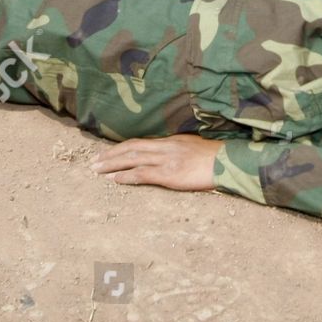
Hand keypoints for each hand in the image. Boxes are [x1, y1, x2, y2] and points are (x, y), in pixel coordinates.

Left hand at [92, 135, 221, 190]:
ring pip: (133, 159)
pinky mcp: (170, 174)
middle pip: (131, 148)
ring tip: (96, 171)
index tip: (106, 153)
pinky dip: (127, 176)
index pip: (139, 142)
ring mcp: (167, 160)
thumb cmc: (216, 158)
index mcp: (170, 141)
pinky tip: (115, 180)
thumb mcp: (194, 147)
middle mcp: (165, 147)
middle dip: (110, 155)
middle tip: (93, 162)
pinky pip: (144, 174)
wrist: (229, 163)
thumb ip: (178, 149)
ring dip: (112, 165)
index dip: (120, 148)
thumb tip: (166, 156)